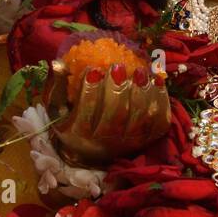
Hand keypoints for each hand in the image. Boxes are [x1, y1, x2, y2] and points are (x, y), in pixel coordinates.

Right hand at [46, 59, 170, 163]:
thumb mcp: (57, 108)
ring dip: (141, 93)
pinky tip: (157, 81)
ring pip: (139, 119)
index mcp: (79, 134)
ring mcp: (128, 143)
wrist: (90, 153)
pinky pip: (158, 122)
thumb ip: (56, 86)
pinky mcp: (146, 140)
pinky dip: (161, 101)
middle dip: (118, 90)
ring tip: (140, 72)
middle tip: (118, 66)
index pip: (86, 113)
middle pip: (115, 116)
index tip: (93, 68)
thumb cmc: (72, 122)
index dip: (90, 91)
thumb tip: (58, 63)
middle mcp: (105, 142)